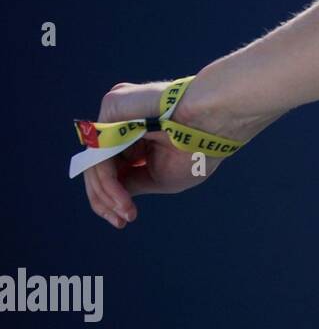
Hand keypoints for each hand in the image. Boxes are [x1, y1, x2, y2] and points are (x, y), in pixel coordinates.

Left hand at [81, 80, 234, 228]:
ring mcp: (116, 115)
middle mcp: (123, 123)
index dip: (109, 197)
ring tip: (125, 212)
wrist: (212, 124)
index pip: (111, 168)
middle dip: (105, 199)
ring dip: (107, 195)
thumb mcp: (161, 177)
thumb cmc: (196, 149)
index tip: (122, 221)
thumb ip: (131, 183)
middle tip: (121, 220)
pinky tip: (121, 199)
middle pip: (99, 166)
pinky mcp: (112, 107)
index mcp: (138, 137)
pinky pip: (99, 153)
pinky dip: (106, 181)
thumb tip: (108, 196)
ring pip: (97, 162)